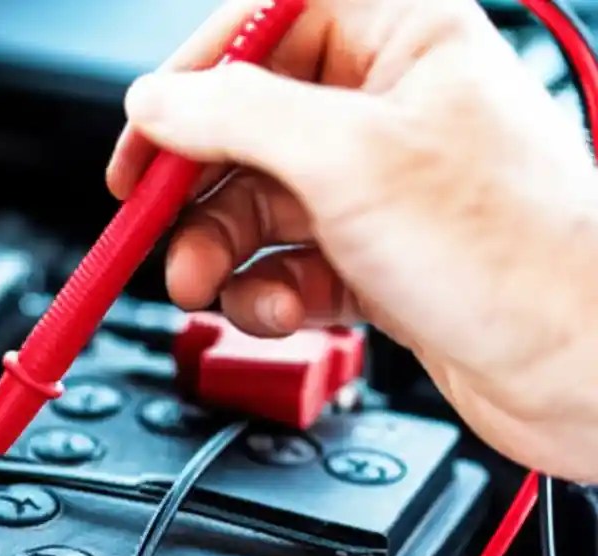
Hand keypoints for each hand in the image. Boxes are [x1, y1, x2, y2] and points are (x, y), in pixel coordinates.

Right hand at [109, 0, 597, 480]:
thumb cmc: (517, 255)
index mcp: (402, 37)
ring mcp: (381, 186)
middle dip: (195, 186)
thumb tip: (157, 100)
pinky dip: (267, 290)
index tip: (148, 127)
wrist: (586, 372)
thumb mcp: (348, 161)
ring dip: (219, 249)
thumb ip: (234, 116)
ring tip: (205, 284)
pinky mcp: (375, 257)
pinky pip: (286, 261)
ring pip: (257, 202)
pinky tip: (277, 310)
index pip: (267, 22)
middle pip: (245, 124)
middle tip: (152, 225)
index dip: (196, 72)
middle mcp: (389, 105)